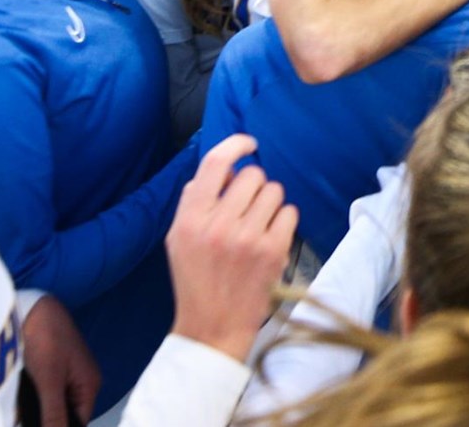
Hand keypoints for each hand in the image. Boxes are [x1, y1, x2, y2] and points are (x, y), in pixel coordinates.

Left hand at [21, 295, 99, 426]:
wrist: (30, 307)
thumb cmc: (46, 335)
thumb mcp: (49, 381)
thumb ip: (54, 413)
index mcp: (89, 384)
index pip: (78, 421)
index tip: (42, 423)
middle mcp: (80, 381)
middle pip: (65, 414)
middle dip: (46, 417)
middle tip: (29, 411)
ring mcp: (65, 374)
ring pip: (52, 404)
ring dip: (37, 408)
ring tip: (24, 403)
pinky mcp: (49, 369)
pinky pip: (44, 392)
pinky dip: (32, 396)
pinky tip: (20, 394)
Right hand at [165, 135, 298, 362]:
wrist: (212, 326)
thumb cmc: (196, 279)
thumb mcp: (178, 238)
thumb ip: (196, 200)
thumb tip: (224, 168)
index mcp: (190, 219)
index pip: (215, 163)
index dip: (236, 145)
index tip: (248, 143)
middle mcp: (218, 225)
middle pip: (253, 175)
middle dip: (254, 186)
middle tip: (248, 207)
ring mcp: (248, 238)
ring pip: (275, 191)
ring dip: (270, 203)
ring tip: (258, 225)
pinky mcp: (273, 251)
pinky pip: (289, 212)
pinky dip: (283, 221)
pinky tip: (271, 238)